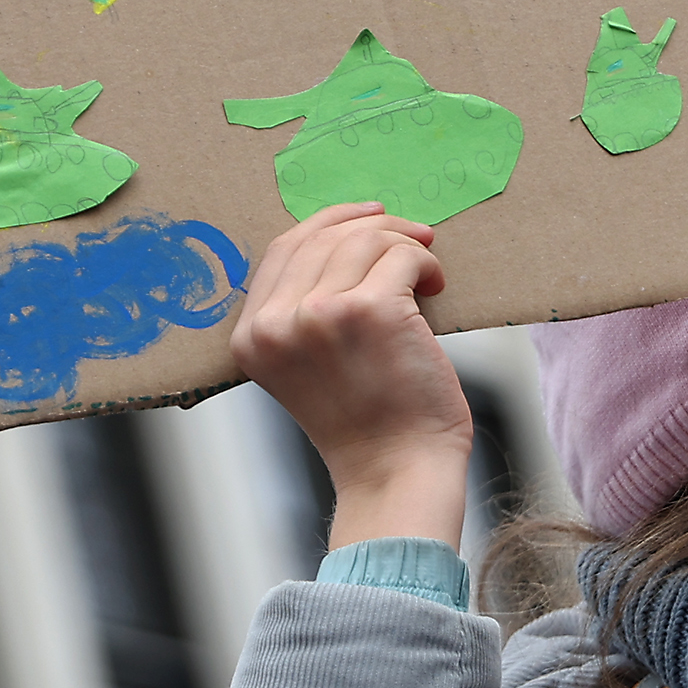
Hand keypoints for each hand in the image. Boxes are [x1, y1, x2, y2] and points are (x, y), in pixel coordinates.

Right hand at [233, 204, 477, 549]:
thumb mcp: (309, 364)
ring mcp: (320, 314)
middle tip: (418, 239)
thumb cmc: (368, 421)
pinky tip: (436, 288)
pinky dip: (427, 265)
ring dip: (408, 248)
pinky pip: (405, 257)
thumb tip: (350, 233)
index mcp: (251, 336)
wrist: (397, 470)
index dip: (330, 221)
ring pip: (368, 239)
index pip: (284, 248)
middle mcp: (276, 323)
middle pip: (326, 235)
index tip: (371, 217)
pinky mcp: (371, 310)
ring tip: (426, 277)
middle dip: (379, 228)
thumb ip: (306, 310)